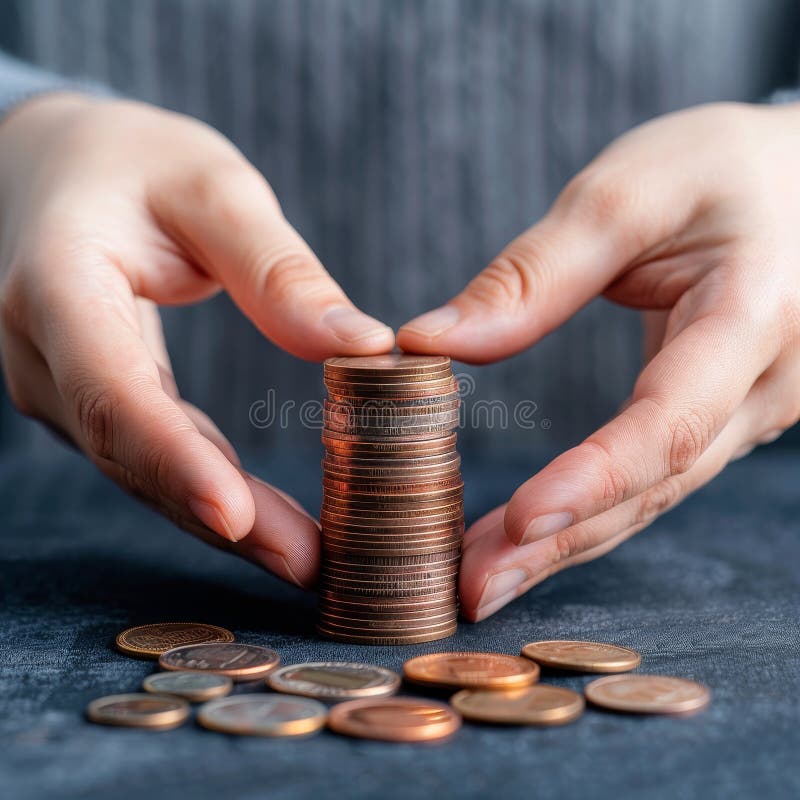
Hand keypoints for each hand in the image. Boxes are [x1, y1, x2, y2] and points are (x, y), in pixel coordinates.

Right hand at [0, 94, 392, 585]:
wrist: (52, 167)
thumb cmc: (133, 163)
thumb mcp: (213, 190)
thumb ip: (278, 270)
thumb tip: (365, 346)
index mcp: (58, 284)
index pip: (112, 389)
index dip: (173, 459)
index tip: (237, 518)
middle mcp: (42, 352)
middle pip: (131, 450)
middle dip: (218, 515)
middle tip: (307, 565)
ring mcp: (60, 385)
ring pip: (140, 468)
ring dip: (221, 518)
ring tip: (306, 558)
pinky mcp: (92, 399)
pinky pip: (151, 454)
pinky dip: (209, 489)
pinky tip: (266, 520)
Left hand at [398, 102, 799, 619]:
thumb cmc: (720, 171)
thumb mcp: (628, 192)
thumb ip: (532, 272)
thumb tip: (428, 341)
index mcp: (755, 313)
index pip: (672, 418)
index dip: (595, 476)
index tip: (516, 521)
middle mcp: (767, 384)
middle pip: (657, 483)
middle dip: (562, 541)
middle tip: (475, 590)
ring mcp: (754, 411)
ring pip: (655, 495)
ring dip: (569, 542)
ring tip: (485, 578)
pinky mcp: (726, 419)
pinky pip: (656, 478)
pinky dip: (592, 512)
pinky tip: (532, 535)